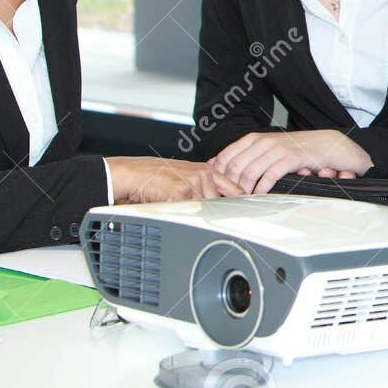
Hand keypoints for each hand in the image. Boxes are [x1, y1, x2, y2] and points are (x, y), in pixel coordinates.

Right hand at [107, 157, 244, 203]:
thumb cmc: (156, 176)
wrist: (132, 173)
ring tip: (175, 207)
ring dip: (193, 216)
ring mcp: (194, 183)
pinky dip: (181, 216)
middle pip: (220, 205)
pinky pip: (190, 213)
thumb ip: (203, 187)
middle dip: (210, 214)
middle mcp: (204, 175)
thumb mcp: (185, 176)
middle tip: (198, 215)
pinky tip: (169, 207)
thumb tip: (218, 205)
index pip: (235, 189)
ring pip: (205, 211)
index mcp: (207, 171)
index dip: (245, 201)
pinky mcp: (182, 193)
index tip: (255, 210)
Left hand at [208, 130, 372, 194]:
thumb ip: (247, 156)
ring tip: (244, 201)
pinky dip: (262, 188)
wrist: (329, 145)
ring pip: (250, 172)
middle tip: (229, 200)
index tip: (218, 190)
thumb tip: (218, 164)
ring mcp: (277, 148)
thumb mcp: (270, 150)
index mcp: (255, 138)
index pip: (226, 156)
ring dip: (245, 190)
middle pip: (234, 166)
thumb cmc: (299, 149)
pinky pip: (270, 175)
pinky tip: (261, 195)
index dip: (218, 174)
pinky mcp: (291, 157)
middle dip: (229, 186)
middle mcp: (264, 141)